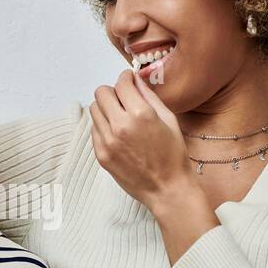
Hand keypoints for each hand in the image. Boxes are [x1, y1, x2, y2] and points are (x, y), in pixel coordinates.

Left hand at [90, 66, 193, 210]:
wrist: (167, 189)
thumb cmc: (173, 156)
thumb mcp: (168, 120)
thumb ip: (149, 96)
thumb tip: (136, 80)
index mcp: (141, 114)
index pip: (121, 83)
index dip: (126, 78)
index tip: (129, 80)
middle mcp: (120, 126)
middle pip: (101, 93)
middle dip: (113, 91)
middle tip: (123, 98)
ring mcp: (108, 142)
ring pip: (94, 110)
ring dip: (106, 108)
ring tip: (120, 117)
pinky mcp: (101, 155)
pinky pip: (94, 130)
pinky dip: (103, 126)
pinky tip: (118, 133)